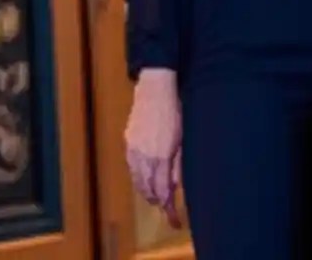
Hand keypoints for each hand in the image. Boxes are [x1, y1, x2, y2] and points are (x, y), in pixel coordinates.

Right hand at [125, 69, 183, 227]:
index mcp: (161, 157)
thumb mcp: (183, 140)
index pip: (163, 192)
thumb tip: (175, 186)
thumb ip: (178, 165)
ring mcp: (133, 149)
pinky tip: (145, 177)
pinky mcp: (128, 142)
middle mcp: (144, 156)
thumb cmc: (175, 112)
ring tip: (156, 196)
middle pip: (147, 189)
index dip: (168, 209)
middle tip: (167, 208)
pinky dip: (139, 177)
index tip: (174, 221)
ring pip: (137, 180)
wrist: (155, 90)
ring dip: (147, 191)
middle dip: (157, 201)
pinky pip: (132, 168)